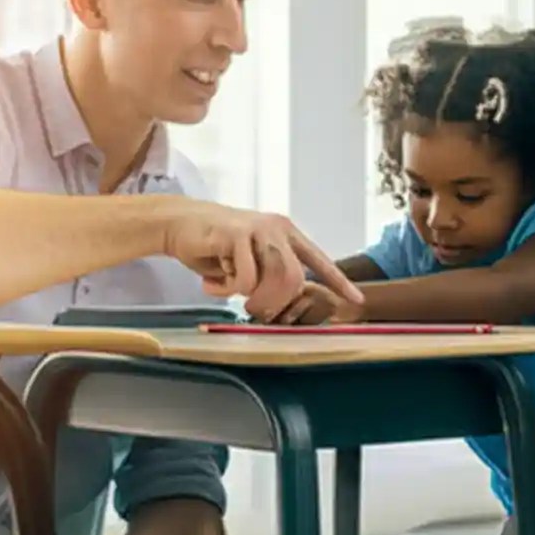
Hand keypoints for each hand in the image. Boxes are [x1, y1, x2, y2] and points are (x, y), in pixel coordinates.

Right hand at [160, 198, 362, 318]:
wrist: (178, 224)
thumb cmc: (213, 247)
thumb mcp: (247, 261)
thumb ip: (268, 274)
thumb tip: (283, 305)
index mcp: (284, 233)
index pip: (318, 260)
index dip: (337, 282)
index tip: (355, 301)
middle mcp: (276, 228)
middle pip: (294, 278)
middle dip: (275, 302)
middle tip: (252, 310)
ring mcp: (257, 229)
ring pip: (272, 278)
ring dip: (251, 296)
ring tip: (229, 291)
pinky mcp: (236, 235)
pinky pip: (243, 278)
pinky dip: (226, 288)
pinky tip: (211, 281)